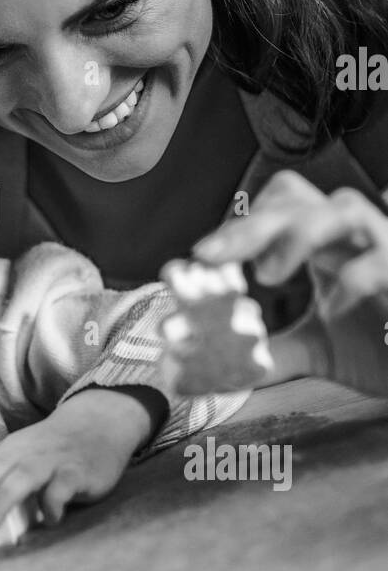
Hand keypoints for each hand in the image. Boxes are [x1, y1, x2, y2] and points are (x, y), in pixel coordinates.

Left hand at [0, 387, 160, 527]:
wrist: (98, 424)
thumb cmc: (51, 449)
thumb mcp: (19, 456)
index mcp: (10, 451)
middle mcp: (27, 454)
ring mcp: (53, 462)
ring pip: (23, 477)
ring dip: (2, 499)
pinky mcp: (78, 472)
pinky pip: (62, 488)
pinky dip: (52, 504)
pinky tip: (49, 520)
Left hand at [193, 171, 387, 397]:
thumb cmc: (381, 350)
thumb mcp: (314, 351)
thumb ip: (268, 353)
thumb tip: (213, 371)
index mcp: (324, 246)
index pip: (279, 205)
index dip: (240, 221)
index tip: (201, 257)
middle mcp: (350, 238)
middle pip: (299, 199)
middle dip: (251, 223)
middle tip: (209, 255)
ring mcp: (383, 250)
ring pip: (344, 207)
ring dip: (299, 232)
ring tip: (267, 275)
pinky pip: (382, 259)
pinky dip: (353, 277)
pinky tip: (332, 309)